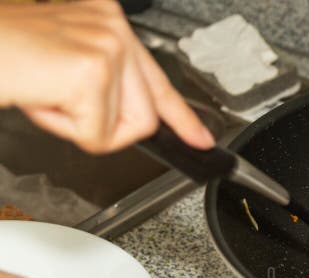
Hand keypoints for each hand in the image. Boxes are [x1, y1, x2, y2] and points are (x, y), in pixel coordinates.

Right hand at [0, 0, 213, 152]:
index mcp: (108, 20)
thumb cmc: (5, 57)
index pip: (157, 77)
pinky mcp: (94, 70)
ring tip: (48, 95)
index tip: (202, 138)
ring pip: (127, 127)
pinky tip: (41, 98)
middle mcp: (114, 26)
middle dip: (105, 126)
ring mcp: (108, 46)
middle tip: (62, 104)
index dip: (182, 115)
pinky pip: (98, 134)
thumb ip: (107, 86)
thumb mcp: (65, 67)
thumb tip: (135, 119)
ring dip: (81, 127)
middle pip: (146, 114)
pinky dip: (63, 128)